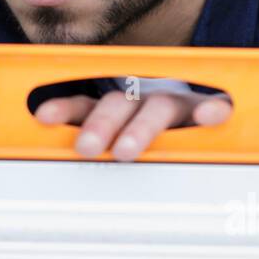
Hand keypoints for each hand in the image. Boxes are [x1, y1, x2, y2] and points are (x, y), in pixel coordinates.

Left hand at [33, 89, 231, 161]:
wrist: (199, 117)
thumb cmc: (146, 134)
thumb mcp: (114, 142)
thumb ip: (90, 148)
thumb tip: (52, 157)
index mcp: (116, 108)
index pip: (85, 104)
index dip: (65, 109)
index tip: (44, 117)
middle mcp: (143, 101)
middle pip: (119, 104)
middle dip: (99, 124)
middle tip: (85, 147)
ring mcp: (178, 106)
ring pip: (159, 108)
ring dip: (141, 127)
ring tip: (125, 151)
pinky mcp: (210, 113)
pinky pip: (215, 108)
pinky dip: (212, 111)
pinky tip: (208, 118)